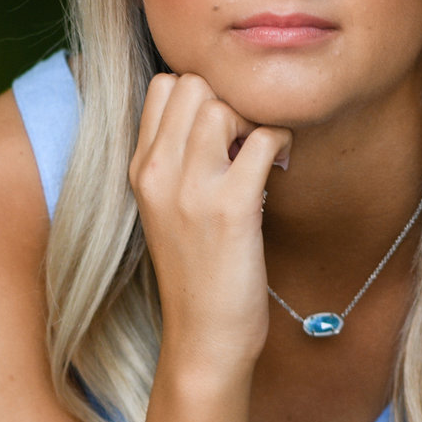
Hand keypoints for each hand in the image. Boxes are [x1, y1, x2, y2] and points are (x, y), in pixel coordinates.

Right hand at [130, 73, 290, 381]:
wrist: (203, 337)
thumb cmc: (195, 274)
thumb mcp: (166, 209)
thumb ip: (176, 161)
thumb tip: (216, 115)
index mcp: (139, 169)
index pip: (163, 85)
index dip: (201, 95)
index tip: (223, 129)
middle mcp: (158, 172)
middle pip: (193, 83)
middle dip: (228, 100)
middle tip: (244, 139)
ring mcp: (192, 189)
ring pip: (224, 103)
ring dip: (253, 120)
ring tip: (261, 154)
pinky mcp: (231, 208)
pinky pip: (264, 139)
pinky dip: (282, 142)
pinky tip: (282, 168)